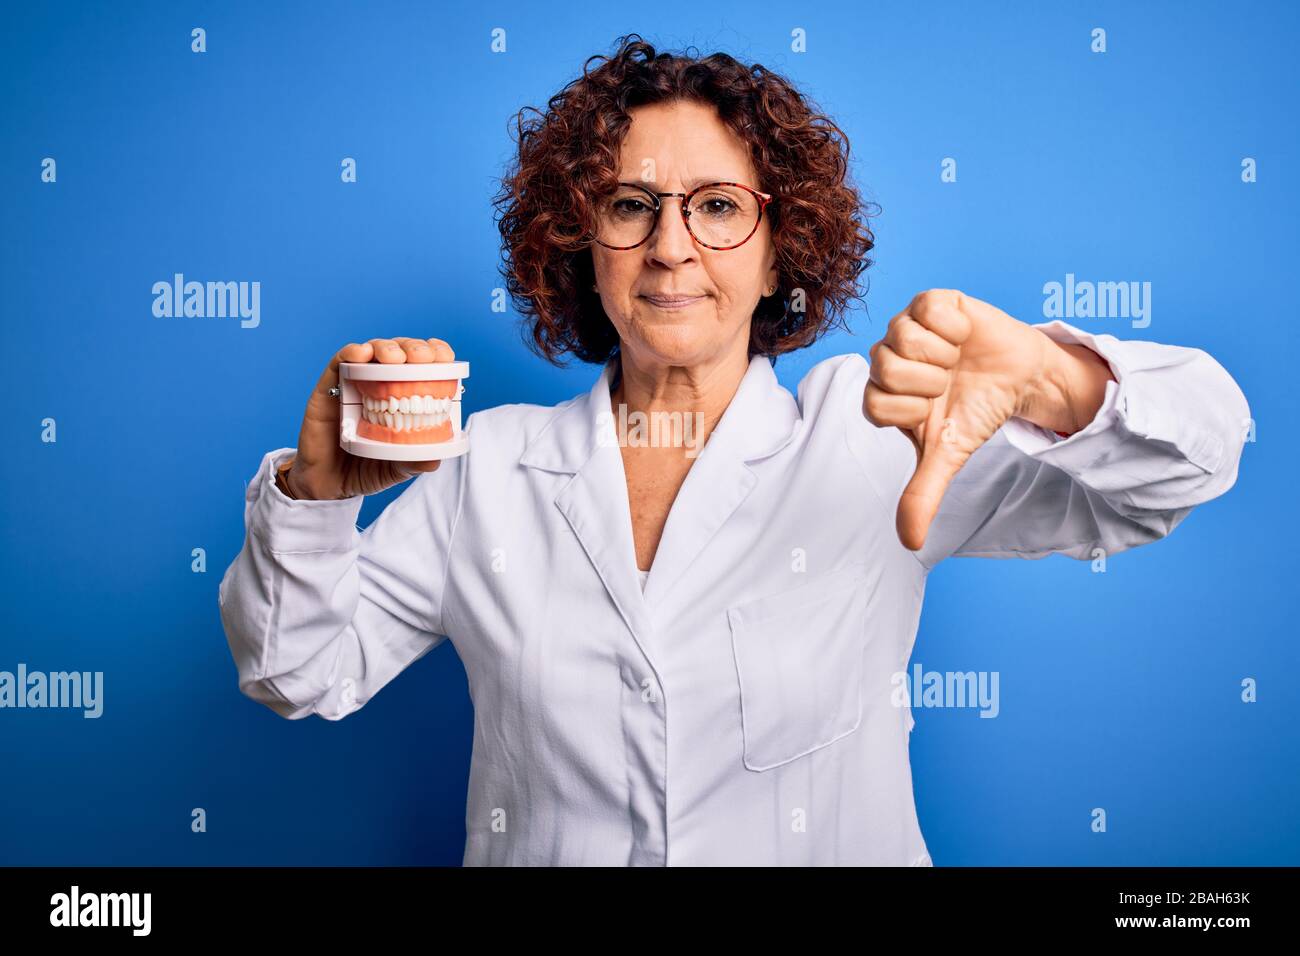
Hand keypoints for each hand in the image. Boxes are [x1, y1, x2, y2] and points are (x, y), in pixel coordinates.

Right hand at [283, 337, 456, 499]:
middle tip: (423, 358)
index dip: (435, 354)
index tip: (445, 358)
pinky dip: (352, 353)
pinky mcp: (328, 388)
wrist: (329, 485)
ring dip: (386, 348)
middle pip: (401, 351)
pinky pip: (339, 363)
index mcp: (404, 398)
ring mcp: (354, 383)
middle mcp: (381, 385)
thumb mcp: (395, 469)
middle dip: (414, 348)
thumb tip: (434, 460)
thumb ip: (412, 463)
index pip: (423, 366)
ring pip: (372, 350)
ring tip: (396, 358)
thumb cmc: (365, 470)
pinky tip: (362, 353)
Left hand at [863, 290, 1101, 551]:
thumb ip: (923, 493)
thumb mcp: (949, 454)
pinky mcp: (931, 301)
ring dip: (942, 355)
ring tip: (956, 360)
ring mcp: (906, 326)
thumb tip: (909, 543)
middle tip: (948, 382)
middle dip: (928, 382)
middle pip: (883, 369)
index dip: (912, 410)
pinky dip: (954, 327)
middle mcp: (887, 358)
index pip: (874, 405)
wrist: (1019, 378)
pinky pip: (927, 308)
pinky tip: (964, 336)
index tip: (935, 408)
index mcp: (883, 395)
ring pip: (901, 336)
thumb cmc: (976, 411)